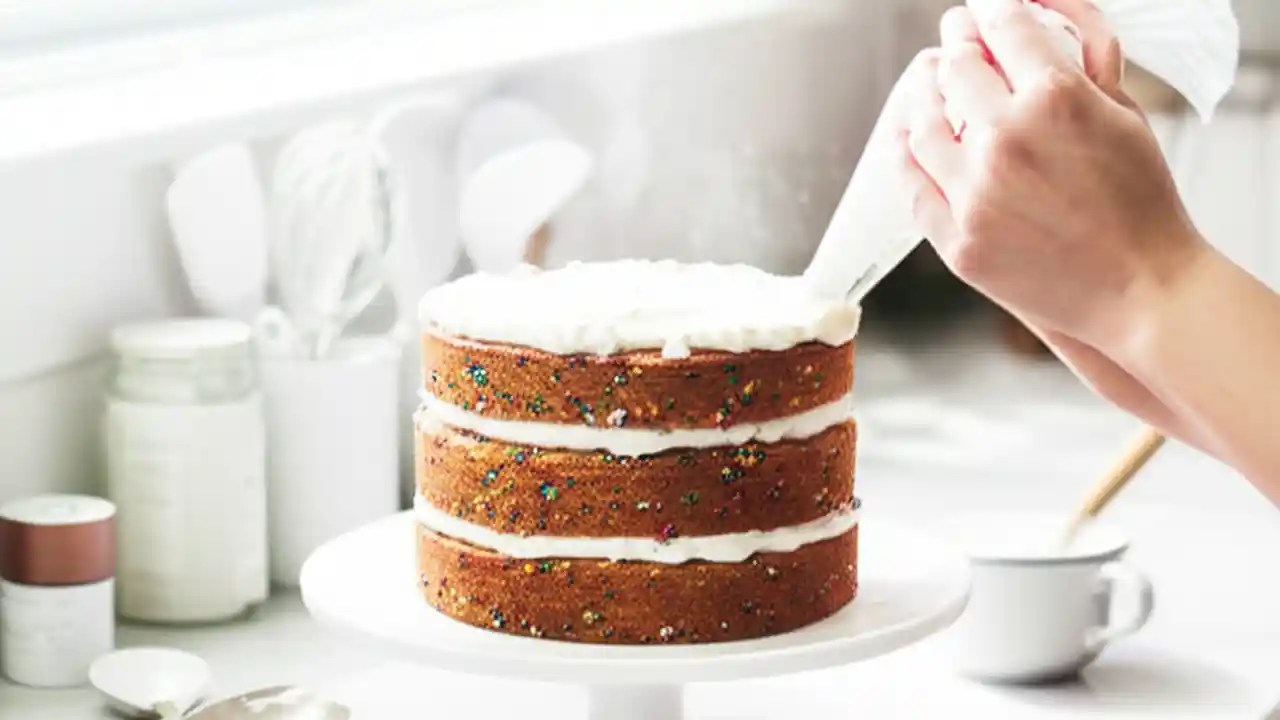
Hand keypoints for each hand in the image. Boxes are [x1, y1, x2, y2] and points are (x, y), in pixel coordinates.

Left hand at [904, 0, 1208, 353]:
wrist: (1142, 290)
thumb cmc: (1141, 203)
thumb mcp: (1125, 113)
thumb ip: (1083, 57)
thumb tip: (1043, 10)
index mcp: (1055, 99)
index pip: (1002, 29)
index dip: (987, 12)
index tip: (981, 12)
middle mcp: (1006, 140)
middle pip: (956, 69)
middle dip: (955, 44)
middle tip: (954, 38)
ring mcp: (974, 193)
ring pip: (923, 123)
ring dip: (923, 94)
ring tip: (927, 82)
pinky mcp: (957, 240)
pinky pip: (912, 184)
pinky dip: (906, 154)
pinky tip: (908, 138)